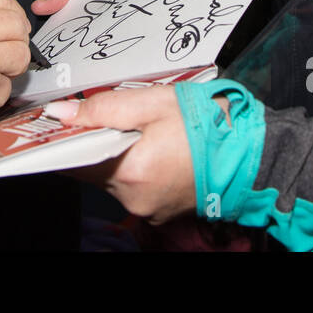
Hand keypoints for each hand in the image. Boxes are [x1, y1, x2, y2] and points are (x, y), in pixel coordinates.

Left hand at [45, 87, 201, 223]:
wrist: (251, 155)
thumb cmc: (210, 127)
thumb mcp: (154, 102)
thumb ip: (103, 107)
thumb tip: (61, 114)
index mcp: (129, 171)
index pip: (72, 158)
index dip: (64, 138)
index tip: (61, 123)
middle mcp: (134, 197)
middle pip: (93, 167)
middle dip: (98, 141)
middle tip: (119, 118)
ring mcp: (147, 207)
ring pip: (113, 177)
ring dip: (118, 154)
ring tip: (145, 131)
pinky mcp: (159, 210)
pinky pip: (134, 187)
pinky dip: (137, 168)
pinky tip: (156, 150)